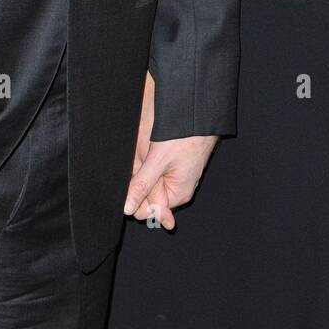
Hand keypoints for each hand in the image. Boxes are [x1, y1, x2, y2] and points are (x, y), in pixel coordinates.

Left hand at [123, 71, 217, 227]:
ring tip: (150, 151)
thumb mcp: (158, 162)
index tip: (132, 179)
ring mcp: (179, 177)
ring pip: (152, 181)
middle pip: (149, 195)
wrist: (200, 116)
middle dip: (140, 181)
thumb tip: (128, 208)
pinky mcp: (177, 166)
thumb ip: (142, 186)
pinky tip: (154, 148)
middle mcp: (179, 190)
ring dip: (145, 169)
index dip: (134, 198)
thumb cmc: (185, 138)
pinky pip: (158, 171)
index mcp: (176, 195)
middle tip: (144, 160)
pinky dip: (151, 162)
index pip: (147, 212)